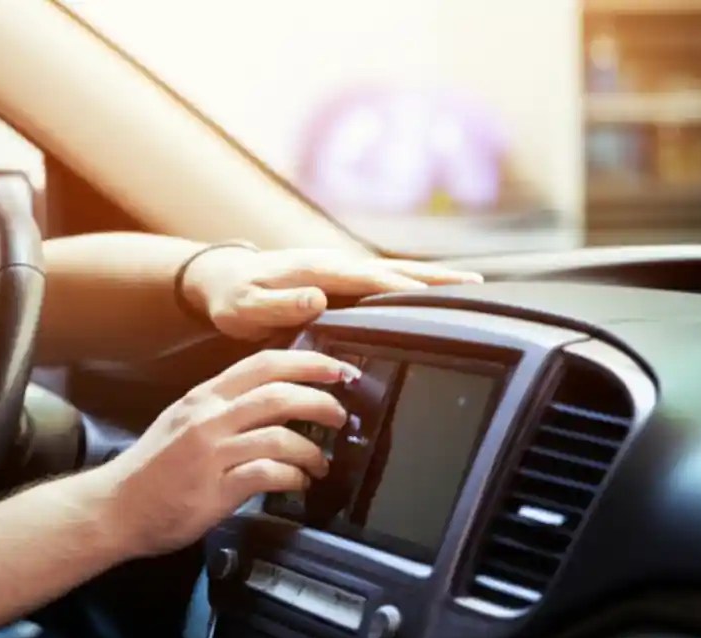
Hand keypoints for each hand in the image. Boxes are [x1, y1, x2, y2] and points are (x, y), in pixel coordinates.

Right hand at [101, 349, 360, 557]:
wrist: (113, 508)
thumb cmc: (152, 470)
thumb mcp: (183, 423)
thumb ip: (221, 409)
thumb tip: (271, 404)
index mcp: (203, 398)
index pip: (262, 364)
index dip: (307, 362)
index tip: (336, 369)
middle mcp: (207, 418)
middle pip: (278, 393)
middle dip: (320, 400)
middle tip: (341, 413)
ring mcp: (211, 453)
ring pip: (279, 435)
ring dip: (312, 449)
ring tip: (321, 461)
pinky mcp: (215, 489)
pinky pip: (268, 474)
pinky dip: (293, 477)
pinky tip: (299, 483)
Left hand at [181, 246, 483, 340]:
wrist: (218, 279)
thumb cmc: (231, 298)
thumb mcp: (245, 308)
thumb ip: (278, 306)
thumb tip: (316, 300)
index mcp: (320, 272)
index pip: (375, 279)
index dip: (412, 286)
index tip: (447, 294)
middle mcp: (336, 265)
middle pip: (397, 272)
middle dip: (438, 280)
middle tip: (482, 290)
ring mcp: (340, 271)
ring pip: (395, 274)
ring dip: (431, 281)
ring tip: (473, 291)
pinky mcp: (339, 281)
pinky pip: (382, 283)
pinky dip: (411, 286)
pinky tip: (431, 299)